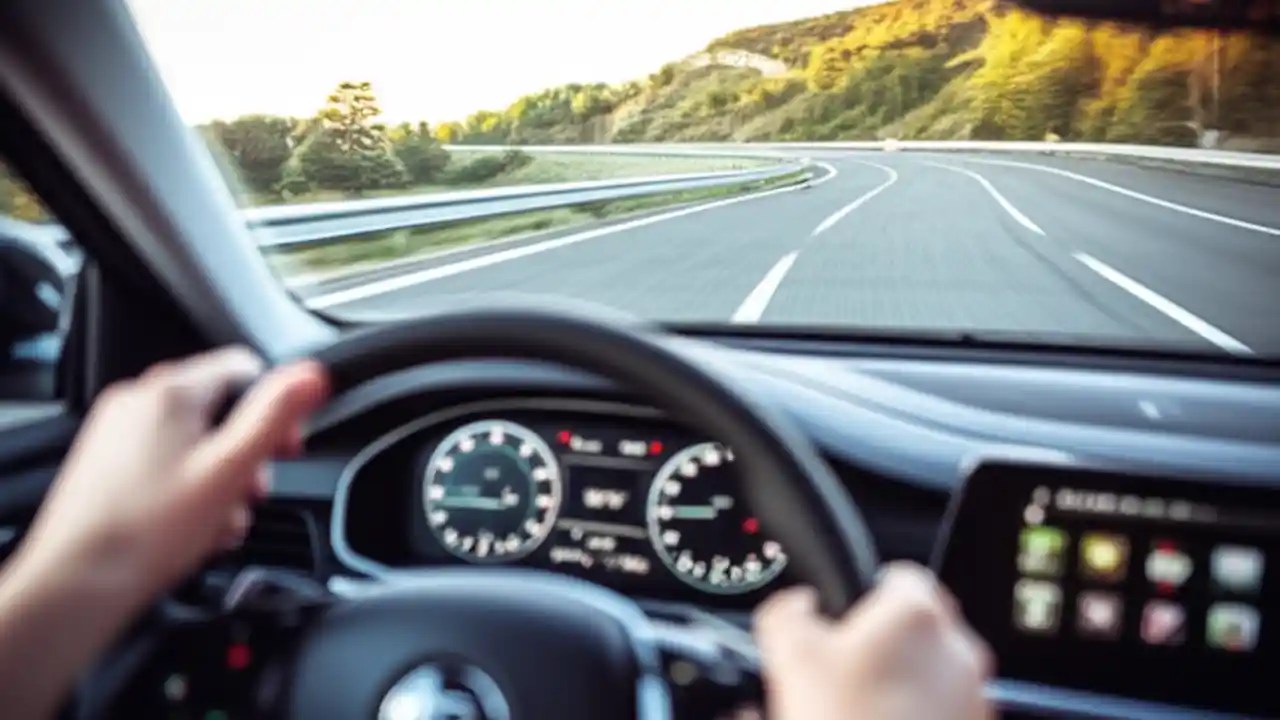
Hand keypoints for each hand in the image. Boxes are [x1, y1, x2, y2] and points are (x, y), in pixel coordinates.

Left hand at [0, 347, 327, 718]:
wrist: (78, 583)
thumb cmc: (149, 530)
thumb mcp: (231, 468)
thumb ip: (275, 416)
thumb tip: (312, 373)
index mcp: (170, 392)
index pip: (245, 370)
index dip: (277, 410)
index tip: (286, 448)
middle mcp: (138, 402)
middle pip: (221, 411)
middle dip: (247, 454)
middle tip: (252, 492)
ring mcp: (117, 433)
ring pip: (195, 442)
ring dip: (222, 478)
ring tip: (221, 518)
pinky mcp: (107, 464)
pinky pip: (166, 462)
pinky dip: (189, 488)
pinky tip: (194, 526)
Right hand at [754, 563, 993, 719]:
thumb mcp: (788, 656)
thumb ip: (787, 612)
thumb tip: (795, 605)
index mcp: (915, 612)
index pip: (898, 574)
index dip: (864, 593)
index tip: (845, 618)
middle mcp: (958, 649)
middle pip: (917, 628)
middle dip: (883, 645)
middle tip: (844, 673)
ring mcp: (975, 698)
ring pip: (933, 675)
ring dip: (902, 686)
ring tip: (860, 713)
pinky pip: (946, 714)